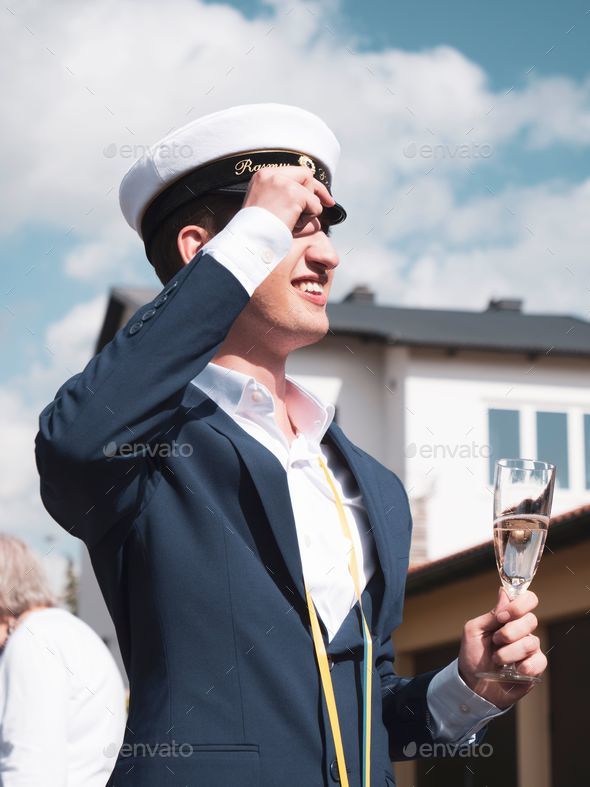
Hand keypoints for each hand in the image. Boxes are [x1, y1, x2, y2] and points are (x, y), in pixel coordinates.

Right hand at [242, 165, 334, 233]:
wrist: (249, 241)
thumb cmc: (257, 231)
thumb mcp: (266, 207)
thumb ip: (283, 197)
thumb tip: (313, 198)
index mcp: (263, 175)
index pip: (293, 171)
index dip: (307, 183)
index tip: (318, 195)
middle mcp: (272, 174)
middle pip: (306, 175)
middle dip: (319, 190)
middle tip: (329, 203)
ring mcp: (283, 183)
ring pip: (311, 193)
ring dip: (307, 211)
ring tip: (291, 223)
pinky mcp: (294, 194)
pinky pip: (315, 207)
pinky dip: (308, 220)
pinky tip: (292, 226)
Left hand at [457, 587, 546, 707]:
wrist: (473, 684)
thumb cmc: (473, 654)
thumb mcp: (474, 630)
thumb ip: (491, 614)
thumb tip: (504, 592)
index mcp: (508, 617)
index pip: (527, 599)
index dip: (518, 605)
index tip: (502, 616)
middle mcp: (522, 630)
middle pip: (530, 620)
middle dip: (509, 632)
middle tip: (496, 641)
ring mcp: (530, 648)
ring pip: (531, 642)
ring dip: (509, 652)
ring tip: (497, 659)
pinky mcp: (535, 667)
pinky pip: (540, 661)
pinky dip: (525, 665)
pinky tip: (515, 670)